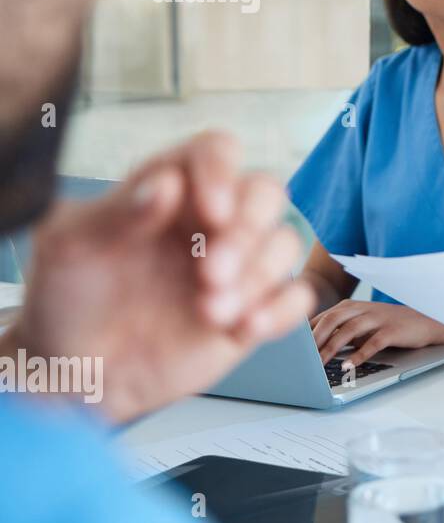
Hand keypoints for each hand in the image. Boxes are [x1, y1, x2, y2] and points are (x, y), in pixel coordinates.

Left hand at [6, 131, 314, 423]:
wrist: (77, 371)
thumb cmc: (68, 297)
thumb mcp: (70, 246)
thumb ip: (117, 212)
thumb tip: (167, 185)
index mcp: (171, 190)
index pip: (216, 151)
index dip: (223, 171)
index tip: (212, 211)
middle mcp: (211, 221)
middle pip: (267, 192)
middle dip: (248, 230)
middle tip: (211, 271)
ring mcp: (237, 265)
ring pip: (285, 244)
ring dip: (257, 277)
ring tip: (210, 311)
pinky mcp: (252, 308)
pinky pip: (296, 297)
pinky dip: (280, 310)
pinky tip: (243, 327)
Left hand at [311, 300, 443, 364]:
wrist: (426, 321)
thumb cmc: (388, 326)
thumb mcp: (361, 325)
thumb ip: (339, 331)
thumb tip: (310, 349)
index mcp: (350, 307)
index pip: (321, 317)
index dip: (304, 333)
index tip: (290, 349)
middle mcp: (362, 309)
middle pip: (331, 320)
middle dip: (313, 339)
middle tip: (299, 358)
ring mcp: (377, 318)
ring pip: (348, 331)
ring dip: (331, 347)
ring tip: (319, 364)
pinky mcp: (392, 330)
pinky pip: (373, 342)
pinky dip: (359, 354)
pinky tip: (348, 365)